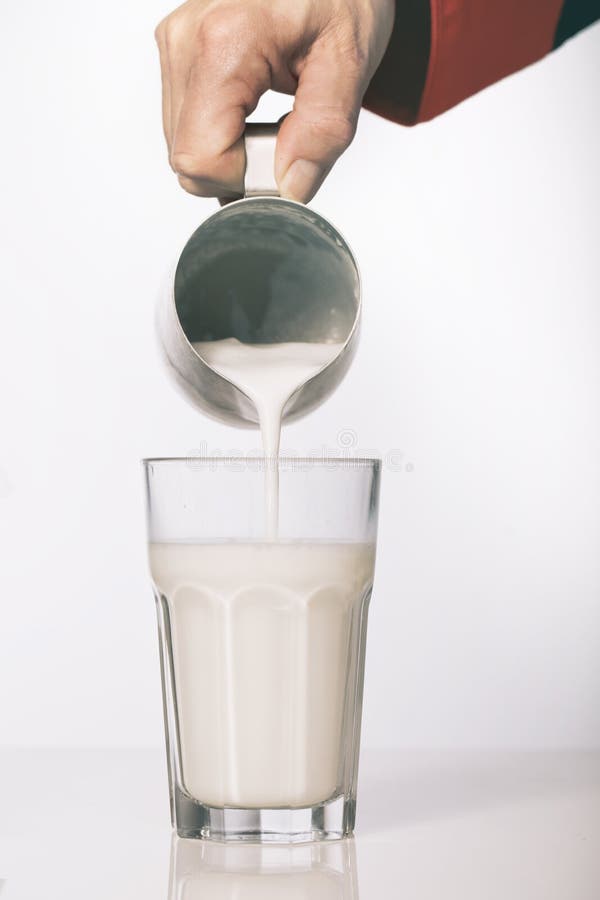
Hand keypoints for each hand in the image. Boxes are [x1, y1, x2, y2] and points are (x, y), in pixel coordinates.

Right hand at [155, 0, 394, 201]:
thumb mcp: (349, 63)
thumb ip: (321, 134)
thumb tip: (290, 188)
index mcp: (223, 40)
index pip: (200, 160)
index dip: (245, 179)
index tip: (284, 157)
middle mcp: (184, 39)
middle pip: (188, 158)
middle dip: (239, 167)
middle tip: (284, 133)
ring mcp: (174, 43)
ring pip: (185, 146)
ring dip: (231, 150)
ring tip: (270, 113)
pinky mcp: (176, 50)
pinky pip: (188, 124)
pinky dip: (222, 130)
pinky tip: (251, 105)